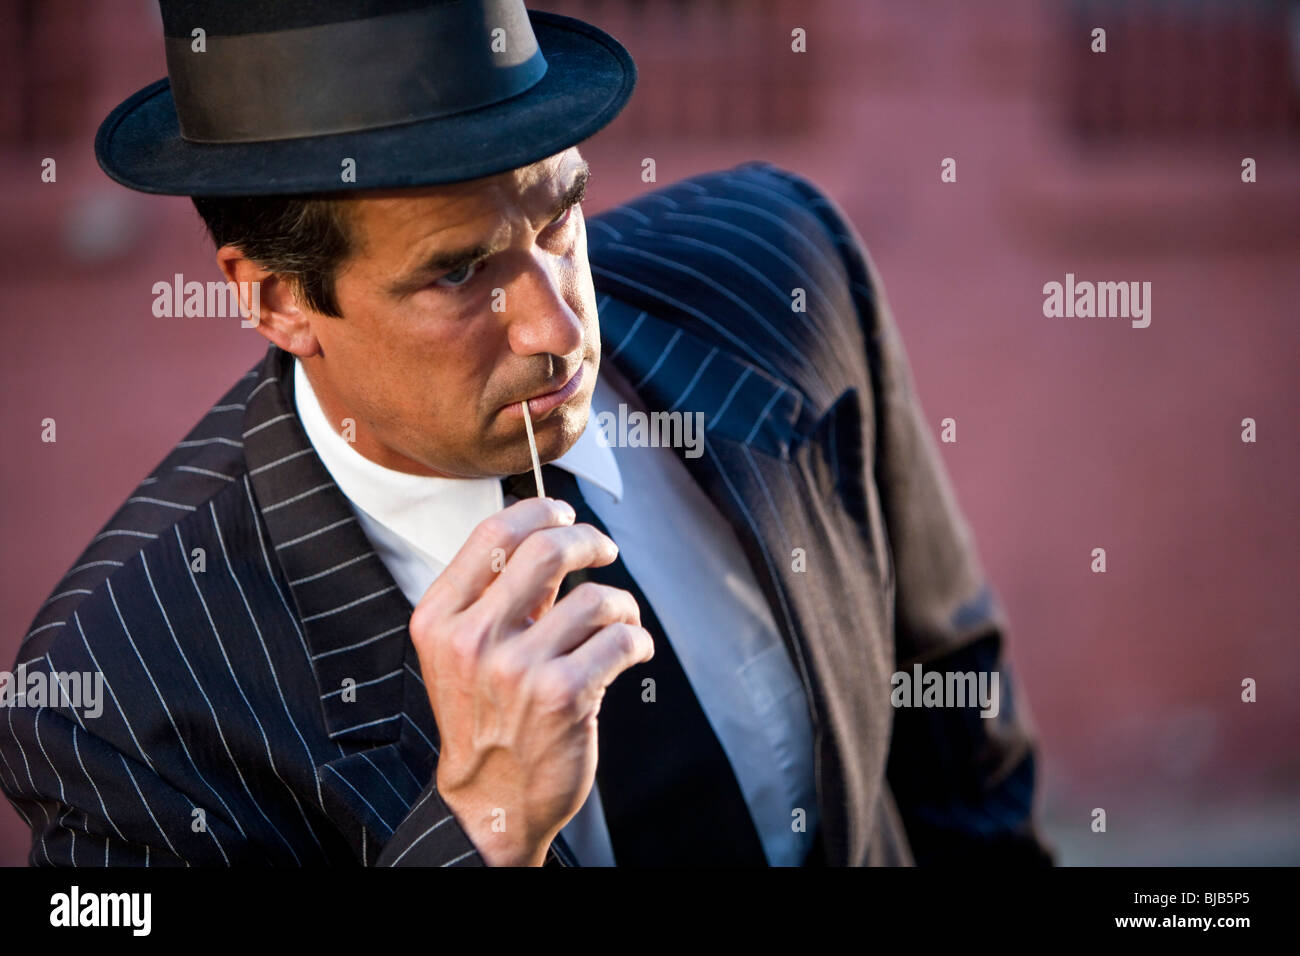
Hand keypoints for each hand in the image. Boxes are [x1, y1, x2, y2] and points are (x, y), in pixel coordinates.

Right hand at [408, 497, 653, 865]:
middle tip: (604, 550)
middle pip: (547, 549)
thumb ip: (500, 594)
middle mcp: (473, 640)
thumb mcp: (466, 651)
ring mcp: (518, 669)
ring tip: (620, 620)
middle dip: (588, 540)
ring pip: (595, 597)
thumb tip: (550, 534)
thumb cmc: (486, 718)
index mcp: (439, 619)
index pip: (494, 533)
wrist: (492, 800)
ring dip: (620, 603)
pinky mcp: (563, 695)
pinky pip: (621, 639)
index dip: (541, 510)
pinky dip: (637, 640)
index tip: (565, 514)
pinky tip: (631, 651)